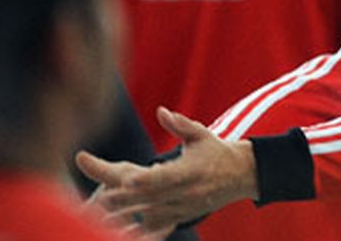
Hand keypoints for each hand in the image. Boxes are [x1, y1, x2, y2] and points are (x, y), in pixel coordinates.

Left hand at [75, 107, 258, 233]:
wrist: (241, 175)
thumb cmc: (217, 151)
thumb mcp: (200, 134)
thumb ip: (180, 124)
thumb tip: (161, 112)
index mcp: (190, 172)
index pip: (165, 177)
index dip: (146, 179)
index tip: (127, 179)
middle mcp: (186, 193)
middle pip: (151, 197)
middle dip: (125, 198)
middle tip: (99, 196)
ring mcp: (184, 208)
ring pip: (151, 214)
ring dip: (127, 213)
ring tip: (101, 210)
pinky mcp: (182, 216)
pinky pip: (158, 226)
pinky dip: (140, 227)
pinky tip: (120, 228)